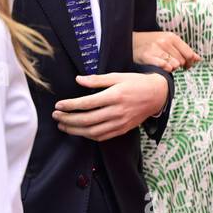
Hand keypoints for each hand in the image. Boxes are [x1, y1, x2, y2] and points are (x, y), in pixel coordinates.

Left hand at [54, 72, 168, 140]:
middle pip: (87, 119)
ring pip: (93, 131)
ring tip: (63, 126)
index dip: (70, 105)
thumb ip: (97, 80)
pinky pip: (102, 136)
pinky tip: (80, 131)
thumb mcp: (118, 76)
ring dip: (75, 130)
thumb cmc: (136, 83)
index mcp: (115, 95)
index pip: (87, 103)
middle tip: (56, 116)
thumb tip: (78, 80)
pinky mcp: (123, 129)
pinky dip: (88, 135)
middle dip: (68, 119)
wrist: (157, 95)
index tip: (58, 105)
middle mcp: (117, 111)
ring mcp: (120, 122)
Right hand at [132, 31, 198, 72]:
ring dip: (171, 68)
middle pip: (181, 61)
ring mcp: (155, 48)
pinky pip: (163, 66)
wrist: (130, 41)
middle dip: (178, 65)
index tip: (186, 66)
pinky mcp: (147, 56)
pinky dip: (164, 69)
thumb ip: (184, 50)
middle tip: (171, 65)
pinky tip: (161, 67)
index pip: (189, 54)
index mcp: (172, 37)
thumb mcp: (169, 42)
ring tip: (165, 65)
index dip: (189, 63)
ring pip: (173, 65)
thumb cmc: (152, 43)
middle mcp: (165, 41)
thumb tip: (198, 59)